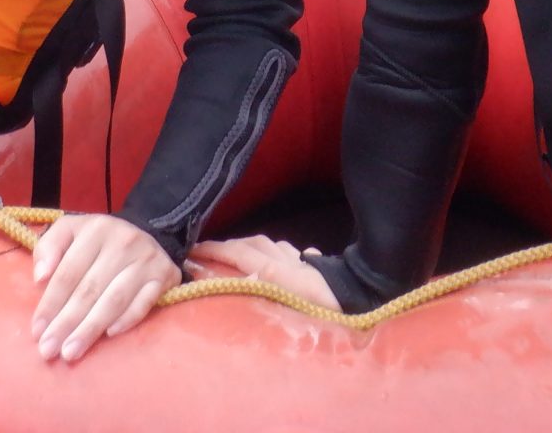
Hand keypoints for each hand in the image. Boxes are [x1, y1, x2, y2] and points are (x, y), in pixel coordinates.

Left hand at [30, 214, 179, 362]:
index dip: (50, 304)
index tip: (37, 331)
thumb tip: (40, 277)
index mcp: (95, 229)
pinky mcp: (165, 275)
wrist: (145, 233)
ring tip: (70, 352)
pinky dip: (126, 320)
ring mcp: (146, 259)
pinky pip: (144, 303)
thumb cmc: (97, 241)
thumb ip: (49, 248)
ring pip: (114, 300)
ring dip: (90, 329)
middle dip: (66, 323)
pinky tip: (108, 336)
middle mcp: (123, 241)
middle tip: (49, 350)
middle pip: (89, 289)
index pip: (68, 272)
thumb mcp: (70, 231)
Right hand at [186, 234, 339, 309]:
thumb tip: (219, 273)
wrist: (358, 298)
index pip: (237, 253)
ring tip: (240, 253)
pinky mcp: (317, 267)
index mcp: (273, 269)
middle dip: (229, 245)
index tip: (193, 249)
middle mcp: (285, 260)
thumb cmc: (320, 307)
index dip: (214, 250)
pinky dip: (281, 253)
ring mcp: (301, 261)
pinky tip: (285, 259)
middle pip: (252, 243)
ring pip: (272, 244)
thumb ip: (249, 285)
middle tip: (210, 252)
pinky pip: (294, 253)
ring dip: (253, 245)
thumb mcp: (281, 300)